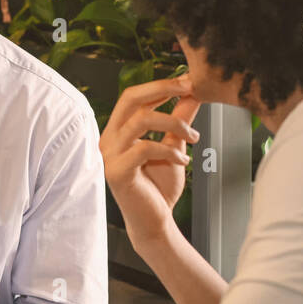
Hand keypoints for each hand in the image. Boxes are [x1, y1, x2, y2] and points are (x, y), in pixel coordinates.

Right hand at [99, 75, 200, 247]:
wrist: (154, 221)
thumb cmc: (160, 187)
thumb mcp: (174, 146)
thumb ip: (179, 121)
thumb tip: (193, 93)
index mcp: (118, 131)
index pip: (134, 97)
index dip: (160, 84)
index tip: (188, 82)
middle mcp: (108, 139)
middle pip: (131, 98)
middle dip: (163, 88)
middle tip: (190, 88)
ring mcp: (110, 155)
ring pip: (142, 121)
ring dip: (175, 124)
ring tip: (194, 137)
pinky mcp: (116, 172)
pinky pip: (145, 148)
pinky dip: (170, 151)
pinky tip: (184, 161)